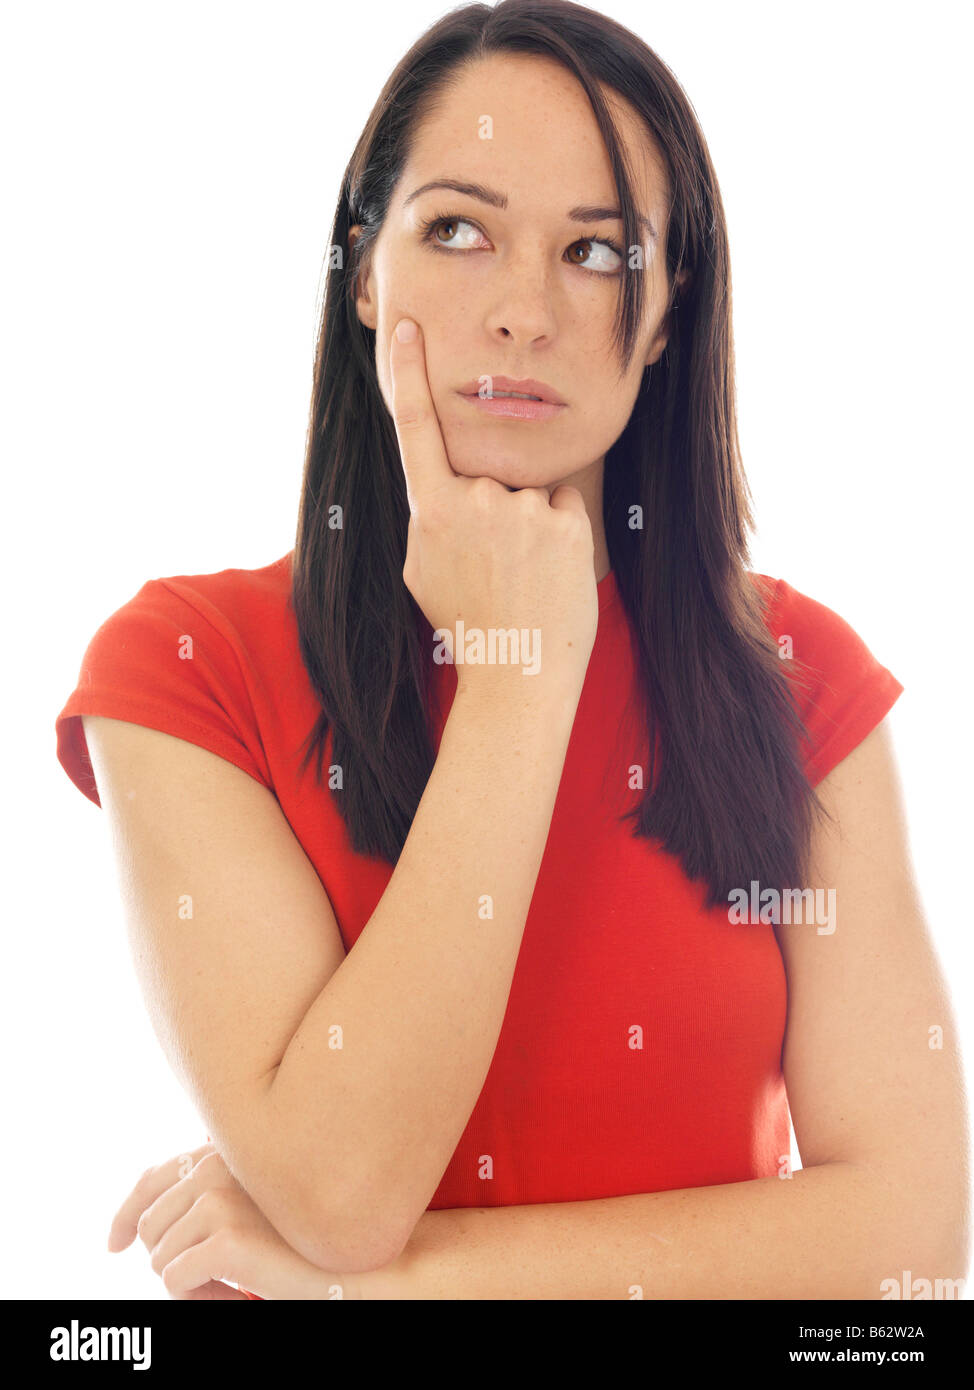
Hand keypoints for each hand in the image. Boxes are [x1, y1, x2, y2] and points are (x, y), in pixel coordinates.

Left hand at [107, 1140, 360, 1299]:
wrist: (366, 1259)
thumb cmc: (315, 1237)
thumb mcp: (259, 1207)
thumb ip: (216, 1196)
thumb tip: (147, 1223)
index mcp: (227, 1150)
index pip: (154, 1176)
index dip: (124, 1214)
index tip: (113, 1244)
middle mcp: (220, 1163)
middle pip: (148, 1226)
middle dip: (172, 1260)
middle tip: (219, 1280)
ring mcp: (220, 1197)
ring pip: (159, 1257)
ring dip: (188, 1282)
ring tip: (233, 1285)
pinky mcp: (224, 1237)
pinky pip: (173, 1281)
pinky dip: (196, 1298)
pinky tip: (234, 1295)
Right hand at [389, 318, 597, 701]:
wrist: (518, 674)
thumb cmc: (468, 627)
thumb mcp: (422, 572)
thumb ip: (431, 519)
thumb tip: (446, 491)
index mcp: (431, 511)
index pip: (415, 429)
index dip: (407, 375)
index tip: (407, 328)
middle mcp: (476, 499)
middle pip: (490, 477)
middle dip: (495, 512)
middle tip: (494, 571)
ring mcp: (523, 507)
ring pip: (530, 494)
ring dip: (530, 526)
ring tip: (523, 581)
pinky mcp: (566, 520)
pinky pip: (563, 506)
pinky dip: (560, 534)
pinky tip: (551, 575)